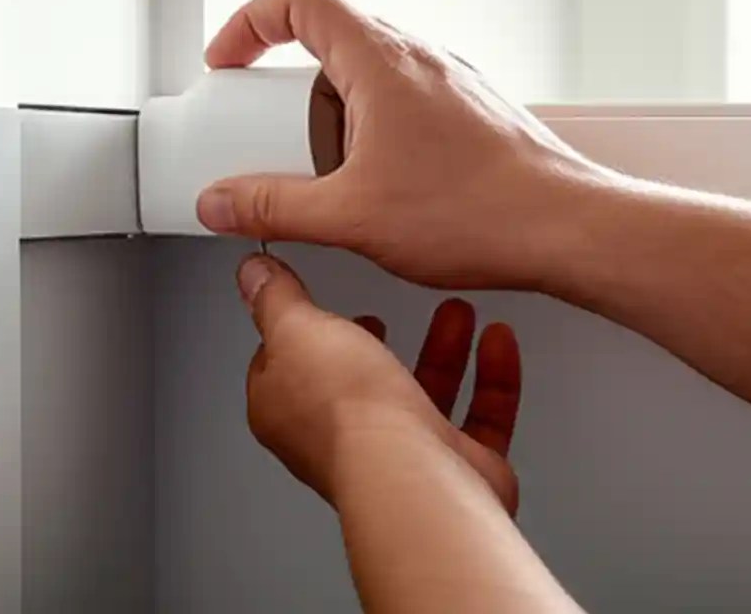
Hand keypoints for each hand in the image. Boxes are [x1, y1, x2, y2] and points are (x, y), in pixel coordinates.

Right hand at [198, 0, 614, 288]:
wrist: (568, 230)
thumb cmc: (483, 210)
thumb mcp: (348, 216)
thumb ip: (272, 206)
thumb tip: (223, 201)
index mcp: (382, 60)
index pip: (301, 1)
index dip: (251, 22)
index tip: (228, 62)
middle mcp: (418, 58)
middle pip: (329, 38)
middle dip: (284, 87)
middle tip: (267, 133)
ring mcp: (447, 83)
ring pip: (365, 74)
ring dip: (328, 114)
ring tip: (322, 173)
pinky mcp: (465, 113)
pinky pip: (398, 103)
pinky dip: (366, 131)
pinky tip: (369, 187)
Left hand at [240, 254, 520, 514]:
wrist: (415, 475)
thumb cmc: (350, 413)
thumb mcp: (296, 329)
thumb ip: (276, 299)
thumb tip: (253, 275)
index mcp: (287, 412)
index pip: (282, 365)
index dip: (299, 329)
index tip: (317, 301)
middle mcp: (340, 439)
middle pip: (358, 378)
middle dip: (377, 336)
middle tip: (392, 305)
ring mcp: (399, 456)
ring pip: (421, 394)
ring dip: (441, 347)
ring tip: (457, 310)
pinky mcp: (455, 466)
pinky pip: (479, 416)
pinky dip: (492, 376)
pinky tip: (498, 341)